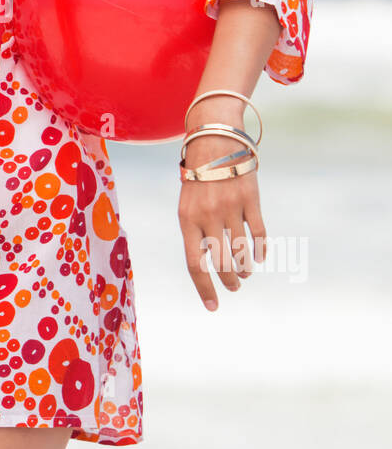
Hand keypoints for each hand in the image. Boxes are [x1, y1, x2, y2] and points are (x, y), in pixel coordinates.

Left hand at [177, 131, 266, 310]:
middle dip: (228, 281)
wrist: (214, 142)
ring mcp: (230, 207)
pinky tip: (259, 257)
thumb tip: (208, 267)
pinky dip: (260, 250)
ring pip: (241, 251)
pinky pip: (258, 233)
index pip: (194, 263)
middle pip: (220, 262)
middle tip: (234, 286)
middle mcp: (208, 215)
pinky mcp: (251, 199)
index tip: (213, 306)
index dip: (204, 288)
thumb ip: (195, 234)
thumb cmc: (199, 180)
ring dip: (244, 268)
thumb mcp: (187, 206)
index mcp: (187, 220)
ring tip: (245, 274)